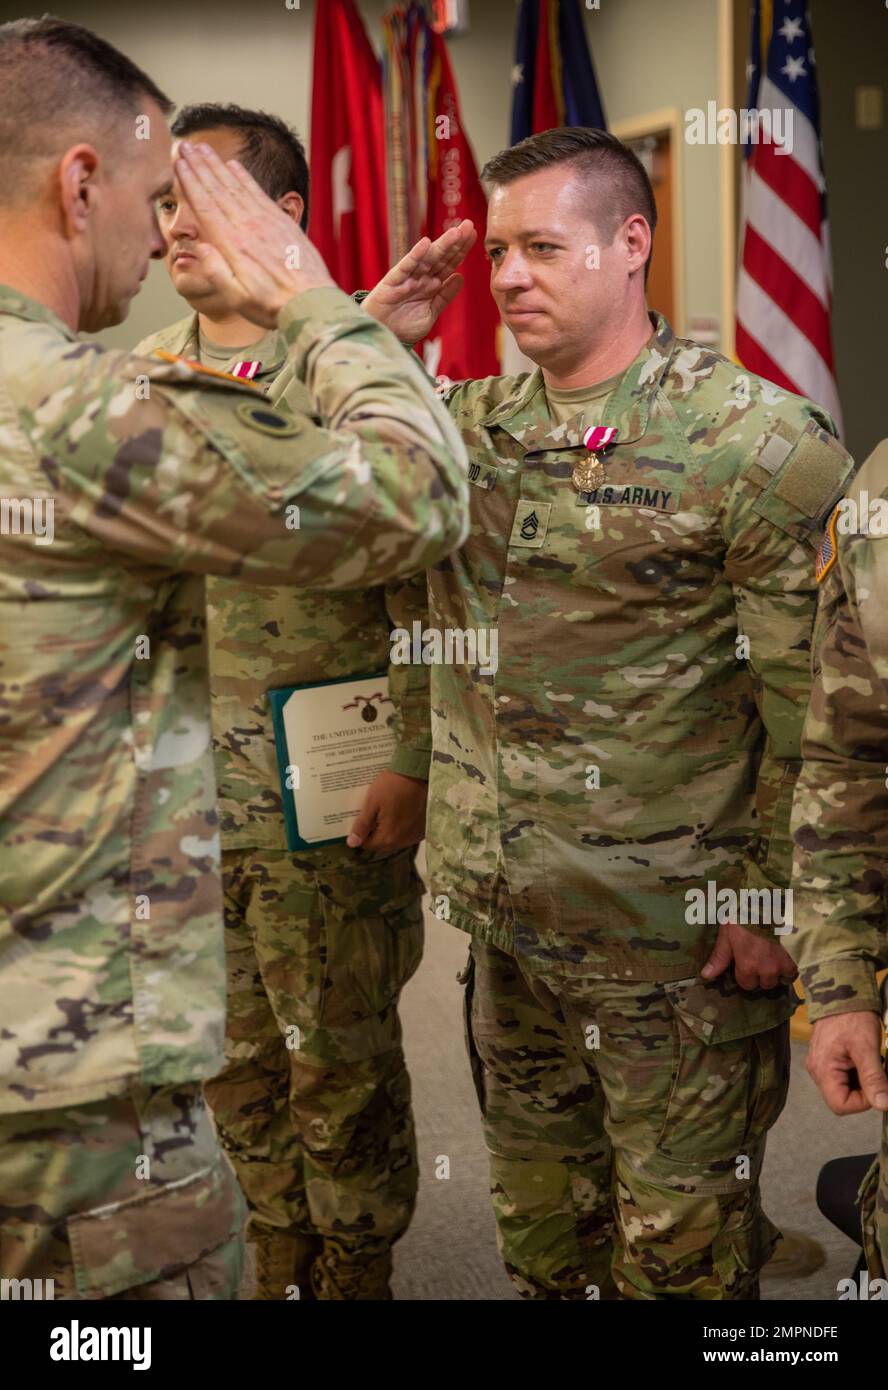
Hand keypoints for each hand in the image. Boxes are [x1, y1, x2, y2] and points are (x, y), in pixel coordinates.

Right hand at [174, 141, 334, 327]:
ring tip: (203, 148)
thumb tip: (198, 246)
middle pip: (218, 190)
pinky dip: (244, 177)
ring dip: (218, 165)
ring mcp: (266, 221)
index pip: (205, 206)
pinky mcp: (281, 221)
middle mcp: (248, 227)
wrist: (312, 303)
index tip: (178, 163)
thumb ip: (215, 272)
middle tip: (185, 145)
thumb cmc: (272, 306)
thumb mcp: (237, 298)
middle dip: (199, 166)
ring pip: (236, 186)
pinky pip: (258, 193)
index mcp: (233, 245)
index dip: (190, 182)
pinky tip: (234, 165)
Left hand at [346, 770, 427, 853]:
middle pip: (384, 845)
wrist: (418, 773)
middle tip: (372, 817)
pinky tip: (400, 814)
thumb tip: (352, 842)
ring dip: (389, 832)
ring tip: (386, 814)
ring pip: (397, 840)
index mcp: (389, 836)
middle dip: (375, 834)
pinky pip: (408, 834)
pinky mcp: (423, 828)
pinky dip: (402, 828)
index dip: (362, 835)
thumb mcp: (372, 802)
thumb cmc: (394, 785)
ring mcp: (416, 834)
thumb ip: (362, 825)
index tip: (360, 823)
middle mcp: (405, 840)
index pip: (369, 845)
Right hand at [362, 220, 476, 342]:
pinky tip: (425, 244)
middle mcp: (421, 277)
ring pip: (427, 259)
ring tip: (456, 232)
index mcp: (431, 284)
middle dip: (455, 241)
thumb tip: (460, 277)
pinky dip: (415, 256)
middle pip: (441, 257)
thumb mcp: (431, 312)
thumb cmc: (404, 326)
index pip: (449, 263)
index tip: (473, 234)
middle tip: (469, 224)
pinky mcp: (393, 282)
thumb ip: (445, 296)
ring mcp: (408, 278)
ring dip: (441, 245)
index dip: (461, 250)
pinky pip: (405, 267)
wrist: (382, 336)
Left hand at [701, 920, 798, 989]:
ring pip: (780, 979)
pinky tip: (784, 957)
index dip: (744, 974)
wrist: (768, 902)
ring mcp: (783, 965)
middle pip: (764, 984)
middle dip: (760, 975)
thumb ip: (719, 958)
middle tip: (758, 959)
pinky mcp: (796, 957)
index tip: (744, 963)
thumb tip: (706, 976)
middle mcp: (766, 970)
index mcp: (747, 966)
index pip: (746, 985)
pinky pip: (794, 972)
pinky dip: (790, 967)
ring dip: (776, 972)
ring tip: (771, 958)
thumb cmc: (744, 915)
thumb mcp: (727, 934)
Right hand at [806, 1013, 887, 1114]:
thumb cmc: (852, 1016)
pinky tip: (863, 1058)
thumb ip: (873, 1078)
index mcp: (822, 1069)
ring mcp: (820, 1063)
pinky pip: (841, 1076)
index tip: (877, 1084)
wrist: (842, 991)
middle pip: (841, 1098)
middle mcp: (817, 1069)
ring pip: (843, 1088)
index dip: (863, 1102)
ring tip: (869, 1061)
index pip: (840, 1105)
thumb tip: (883, 1105)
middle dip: (863, 1090)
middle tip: (875, 1069)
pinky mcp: (826, 1058)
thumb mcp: (867, 1048)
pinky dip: (856, 1072)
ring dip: (861, 1081)